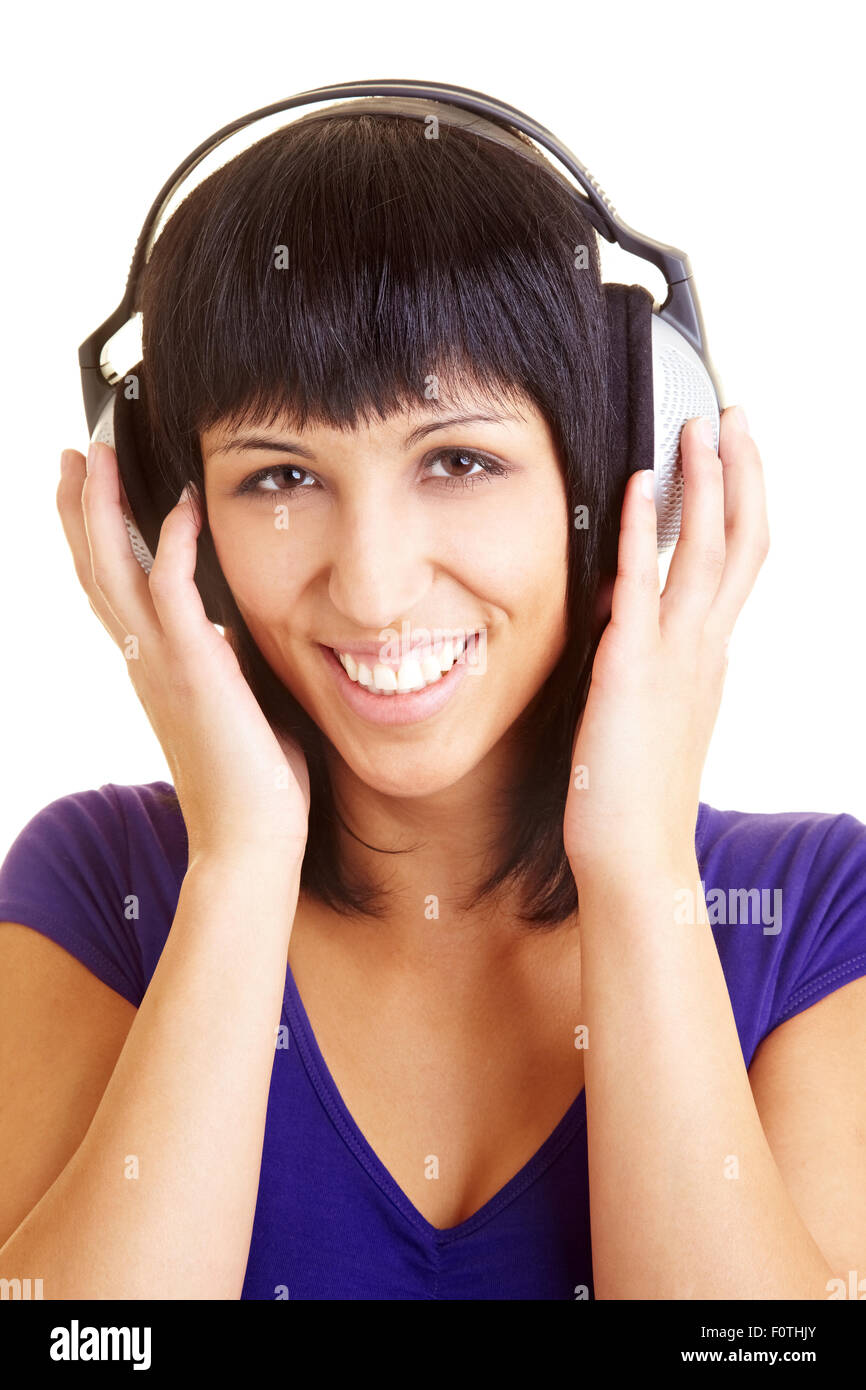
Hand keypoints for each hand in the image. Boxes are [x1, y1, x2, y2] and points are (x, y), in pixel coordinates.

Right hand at [57, 442, 310, 861]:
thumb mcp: (232, 708)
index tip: (89, 489)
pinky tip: (183, 504)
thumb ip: (217, 667)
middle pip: (96, 568)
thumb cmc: (251, 784)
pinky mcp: (195, 670)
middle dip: (83, 507)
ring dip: (105, 508)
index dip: (93, 537)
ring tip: (98, 456)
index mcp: (153, 669)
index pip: (112, 590)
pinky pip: (174, 590)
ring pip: (115, 570)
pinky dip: (175, 543)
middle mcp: (145, 661)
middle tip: (76, 454)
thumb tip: (222, 635)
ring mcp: (164, 664)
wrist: (251, 841)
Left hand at [563, 407, 768, 886]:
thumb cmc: (638, 795)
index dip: (741, 504)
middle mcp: (703, 650)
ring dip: (705, 484)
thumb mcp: (655, 713)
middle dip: (741, 474)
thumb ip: (655, 663)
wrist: (636, 859)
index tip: (735, 456)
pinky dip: (640, 533)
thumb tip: (634, 620)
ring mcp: (674, 659)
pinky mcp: (631, 672)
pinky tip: (638, 488)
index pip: (738, 563)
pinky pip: (640, 588)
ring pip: (707, 553)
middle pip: (742, 543)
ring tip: (700, 428)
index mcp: (708, 658)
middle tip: (734, 416)